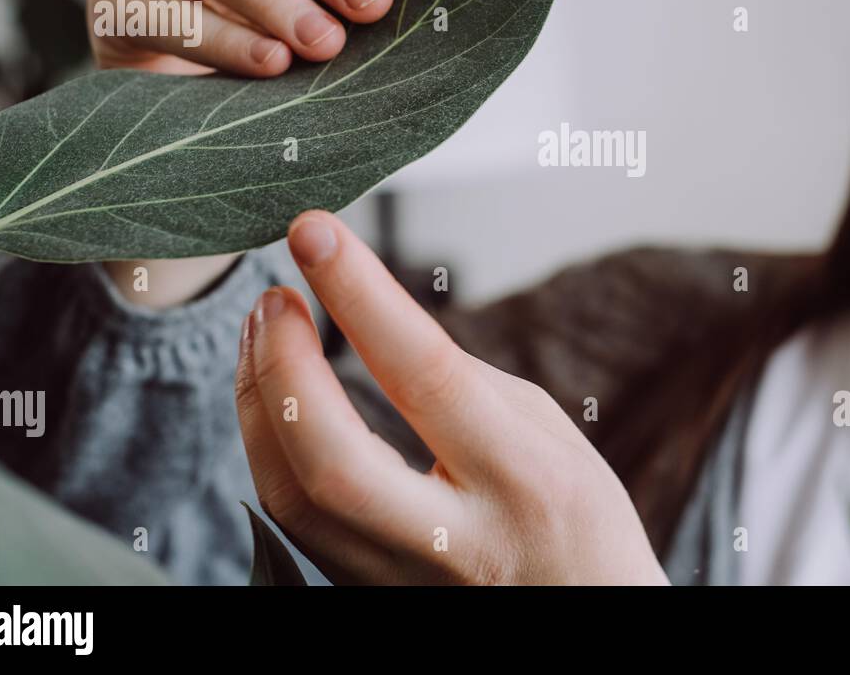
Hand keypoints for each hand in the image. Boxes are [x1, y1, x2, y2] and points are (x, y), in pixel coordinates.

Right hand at [86, 0, 400, 77]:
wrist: (167, 104)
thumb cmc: (259, 52)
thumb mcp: (309, 17)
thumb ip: (348, 0)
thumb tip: (422, 8)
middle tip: (371, 5)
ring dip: (275, 0)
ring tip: (323, 44)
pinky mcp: (113, 1)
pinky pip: (165, 13)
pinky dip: (221, 40)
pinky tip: (267, 64)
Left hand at [234, 210, 669, 585]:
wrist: (589, 616)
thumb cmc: (579, 519)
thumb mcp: (547, 431)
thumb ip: (460, 384)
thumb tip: (370, 326)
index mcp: (524, 480)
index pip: (424, 377)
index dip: (361, 298)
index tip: (315, 234)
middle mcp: (458, 543)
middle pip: (330, 459)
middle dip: (284, 364)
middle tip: (274, 296)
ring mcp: (403, 583)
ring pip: (292, 498)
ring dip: (260, 401)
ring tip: (264, 330)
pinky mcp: (365, 594)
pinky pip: (295, 520)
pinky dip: (272, 445)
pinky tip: (275, 395)